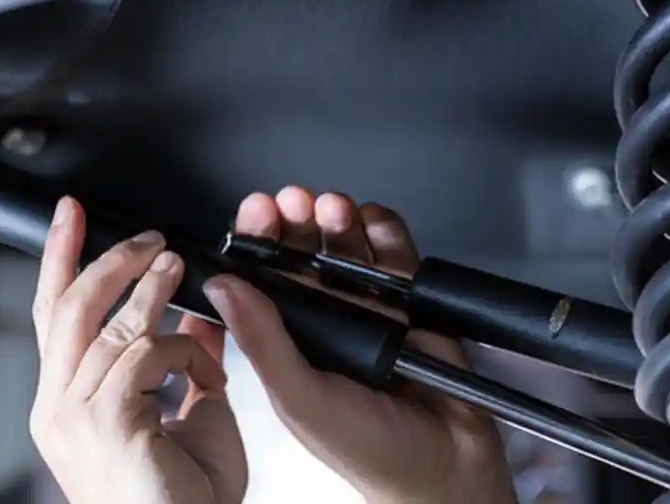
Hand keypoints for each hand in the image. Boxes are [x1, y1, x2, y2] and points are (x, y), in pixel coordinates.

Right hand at [29, 197, 247, 503]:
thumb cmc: (188, 503)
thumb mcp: (194, 414)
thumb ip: (185, 363)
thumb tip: (196, 315)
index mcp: (68, 406)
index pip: (54, 318)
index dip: (60, 260)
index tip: (70, 217)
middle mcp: (58, 409)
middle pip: (67, 308)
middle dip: (105, 259)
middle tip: (147, 238)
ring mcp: (75, 416)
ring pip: (109, 325)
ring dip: (150, 290)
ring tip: (175, 267)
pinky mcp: (106, 420)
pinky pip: (144, 354)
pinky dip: (183, 349)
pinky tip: (209, 368)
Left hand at [203, 187, 516, 503]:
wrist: (446, 467)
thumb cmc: (368, 450)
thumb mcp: (300, 399)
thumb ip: (263, 342)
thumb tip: (223, 287)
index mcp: (288, 343)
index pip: (263, 280)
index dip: (257, 244)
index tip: (256, 215)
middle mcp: (325, 322)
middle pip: (304, 254)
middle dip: (297, 222)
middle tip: (293, 202)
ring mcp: (368, 310)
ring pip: (347, 248)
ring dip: (338, 221)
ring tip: (333, 208)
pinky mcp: (412, 304)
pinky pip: (396, 257)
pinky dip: (386, 232)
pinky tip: (374, 220)